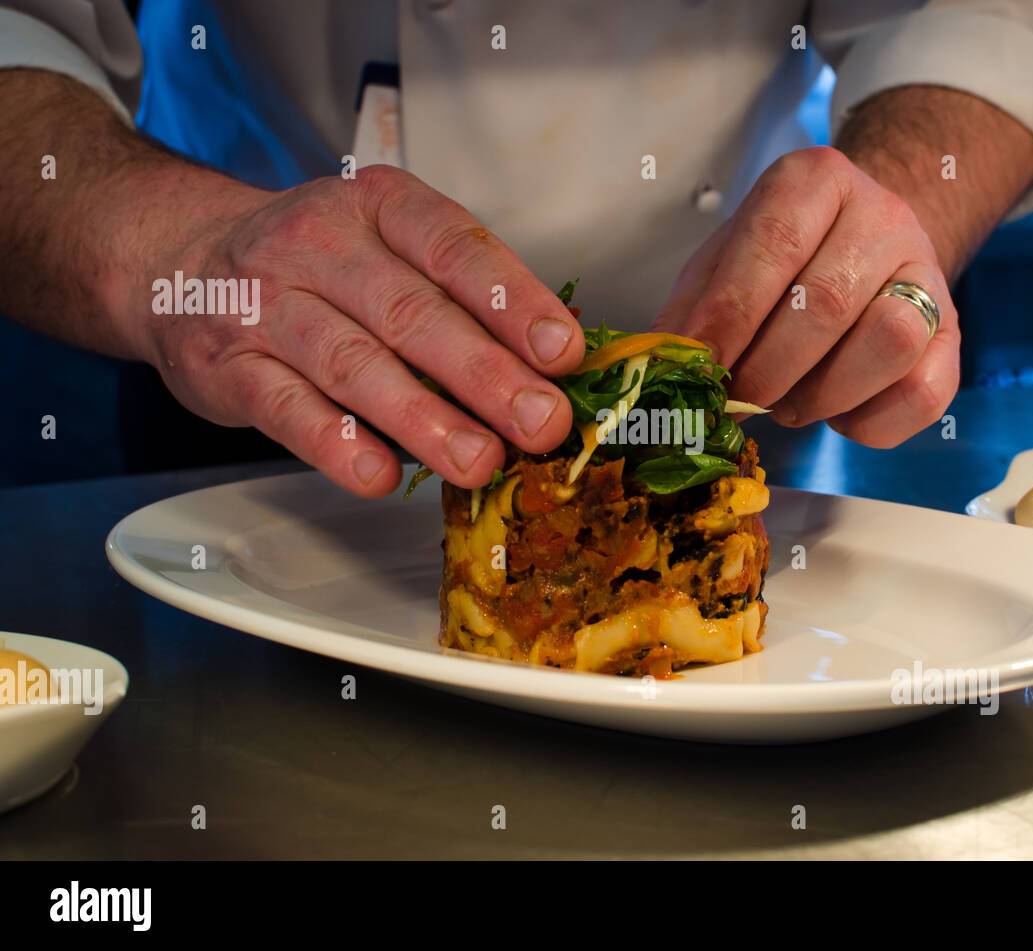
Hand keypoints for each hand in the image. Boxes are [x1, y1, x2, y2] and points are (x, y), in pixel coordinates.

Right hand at [137, 165, 584, 495]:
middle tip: (542, 424)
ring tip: (481, 462)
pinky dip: (336, 443)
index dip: (514, 302)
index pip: (456, 248)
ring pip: (355, 363)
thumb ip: (458, 301)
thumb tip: (549, 372)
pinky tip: (379, 476)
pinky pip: (285, 408)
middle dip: (487, 374)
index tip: (564, 352)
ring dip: (424, 418)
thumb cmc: (317, 267)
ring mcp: (265, 302)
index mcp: (379, 206)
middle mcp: (319, 244)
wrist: (180, 261)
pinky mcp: (225, 364)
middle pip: (413, 313)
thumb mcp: (387, 250)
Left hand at [652, 146, 958, 446]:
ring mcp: (927, 273)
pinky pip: (924, 390)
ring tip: (786, 403)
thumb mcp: (725, 261)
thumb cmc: (782, 258)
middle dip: (768, 370)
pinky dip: (870, 420)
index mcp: (815, 180)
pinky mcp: (953, 333)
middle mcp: (882, 215)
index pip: (774, 245)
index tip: (699, 366)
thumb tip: (667, 368)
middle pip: (828, 303)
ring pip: (888, 341)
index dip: (731, 315)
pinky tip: (836, 413)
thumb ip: (694, 309)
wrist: (864, 246)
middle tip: (737, 398)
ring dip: (822, 394)